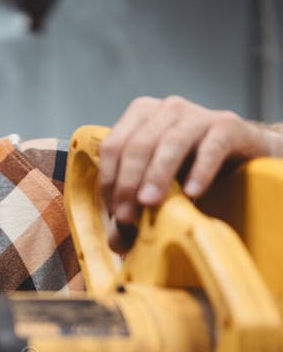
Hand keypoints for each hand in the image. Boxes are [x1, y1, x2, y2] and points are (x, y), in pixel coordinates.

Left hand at [99, 95, 282, 251]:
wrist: (240, 158)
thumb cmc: (189, 171)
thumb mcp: (157, 189)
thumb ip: (134, 210)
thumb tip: (117, 241)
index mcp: (140, 117)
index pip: (113, 147)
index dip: (110, 181)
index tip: (116, 214)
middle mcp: (167, 109)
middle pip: (138, 144)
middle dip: (128, 183)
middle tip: (127, 217)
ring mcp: (198, 115)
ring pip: (171, 142)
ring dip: (157, 175)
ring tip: (151, 203)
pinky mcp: (228, 127)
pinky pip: (211, 147)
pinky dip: (200, 171)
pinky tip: (192, 194)